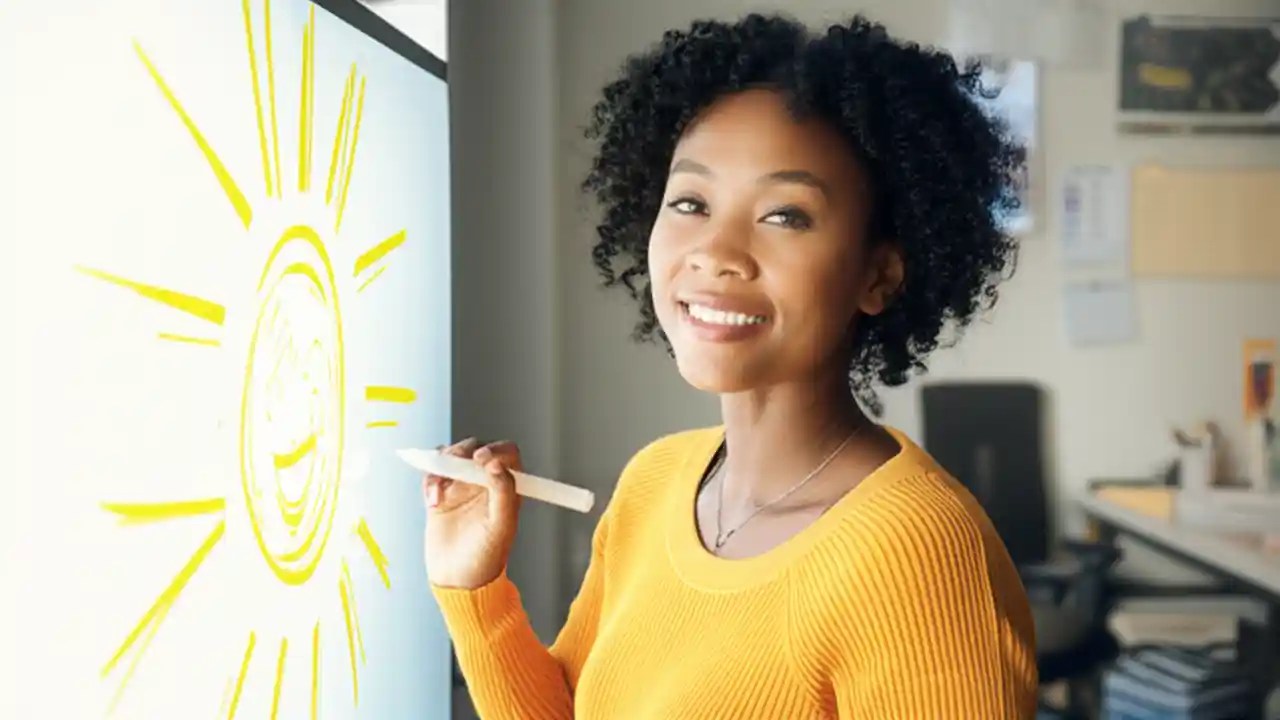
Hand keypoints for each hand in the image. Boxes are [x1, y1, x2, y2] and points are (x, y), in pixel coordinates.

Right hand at [421, 437, 521, 589]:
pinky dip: (429, 481)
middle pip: (475, 448)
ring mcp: (462, 487)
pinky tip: (432, 502)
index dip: (495, 449)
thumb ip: (503, 492)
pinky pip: (433, 474)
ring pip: (452, 457)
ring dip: (442, 465)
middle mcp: (486, 482)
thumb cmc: (486, 557)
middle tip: (453, 464)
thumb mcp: (501, 526)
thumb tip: (496, 464)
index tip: (480, 459)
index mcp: (507, 487)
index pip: (506, 453)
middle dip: (462, 452)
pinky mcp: (441, 495)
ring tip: (438, 492)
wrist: (458, 579)